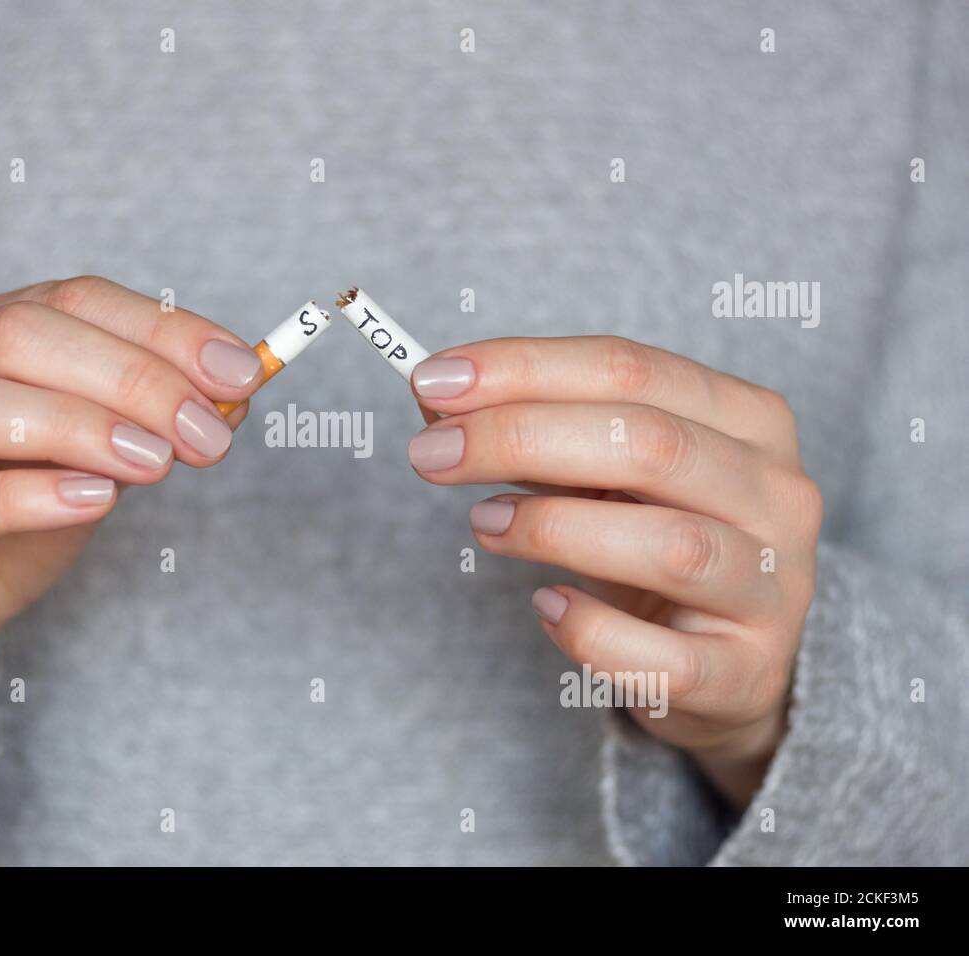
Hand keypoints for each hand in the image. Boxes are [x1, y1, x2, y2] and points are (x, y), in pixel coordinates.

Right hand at [0, 276, 262, 819]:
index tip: (241, 372)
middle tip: (206, 432)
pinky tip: (91, 500)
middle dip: (130, 378)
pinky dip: (24, 496)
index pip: (71, 300)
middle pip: (16, 336)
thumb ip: (149, 419)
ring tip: (154, 462)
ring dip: (75, 425)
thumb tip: (234, 391)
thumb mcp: (94, 461)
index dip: (162, 330)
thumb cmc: (9, 524)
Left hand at [407, 336, 822, 807]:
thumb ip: (535, 428)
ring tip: (483, 523)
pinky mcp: (745, 674)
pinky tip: (545, 605)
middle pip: (648, 443)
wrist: (726, 660)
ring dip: (554, 528)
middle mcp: (776, 494)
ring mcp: (774, 589)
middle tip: (431, 453)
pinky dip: (589, 630)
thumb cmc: (653, 537)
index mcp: (748, 419)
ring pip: (669, 546)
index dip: (524, 368)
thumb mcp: (606, 469)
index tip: (433, 380)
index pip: (630, 369)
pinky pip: (663, 658)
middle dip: (520, 438)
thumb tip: (438, 399)